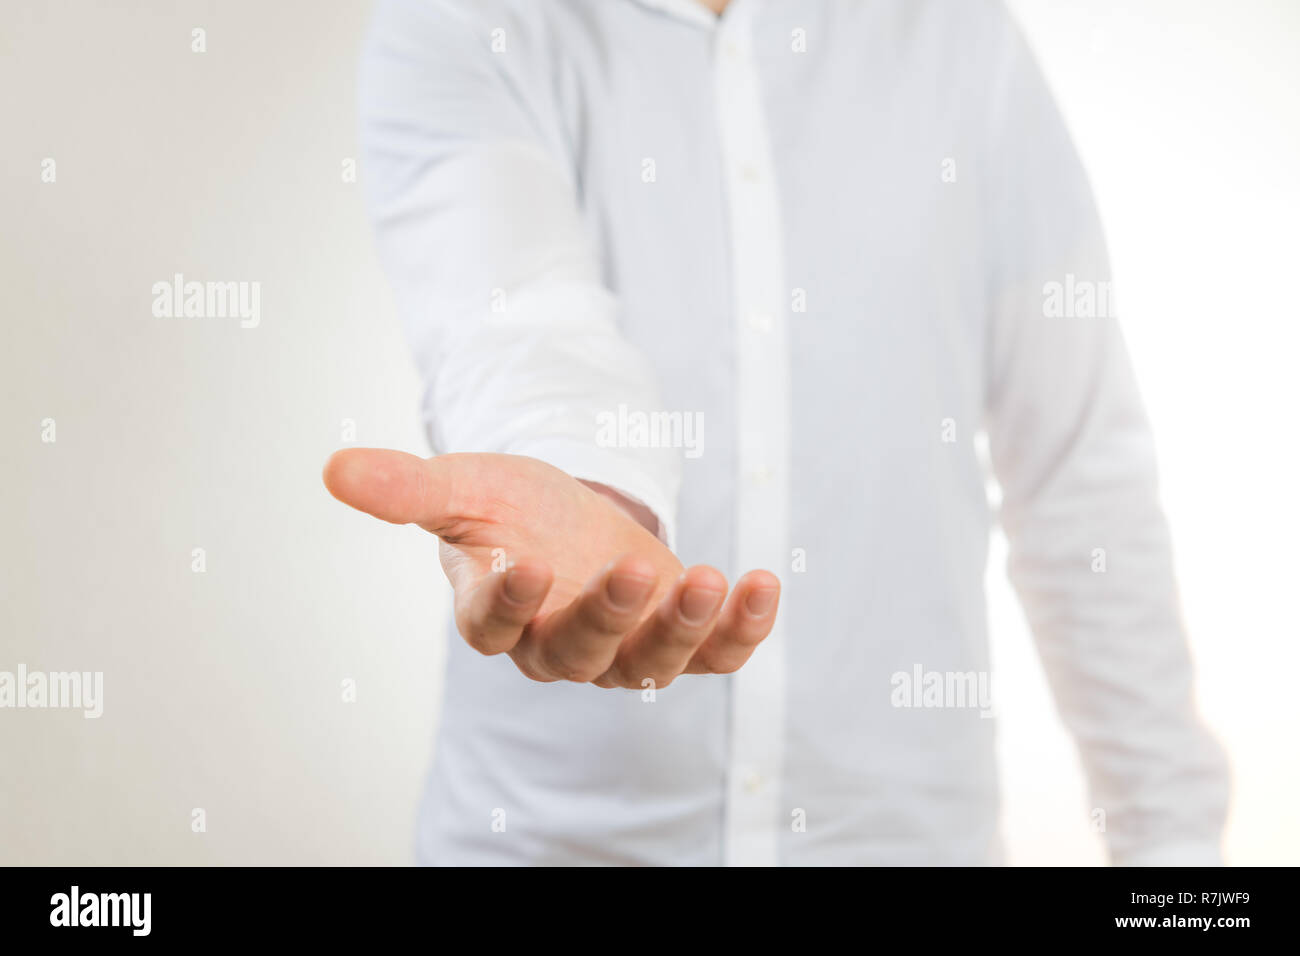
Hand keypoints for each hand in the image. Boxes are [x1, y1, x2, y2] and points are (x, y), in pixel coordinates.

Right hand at [322, 449, 779, 688]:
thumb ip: (407, 488)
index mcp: (497, 612)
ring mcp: (619, 645)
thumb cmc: (507, 508)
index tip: (525, 563)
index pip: (494, 625)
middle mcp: (556, 642)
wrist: (566, 518)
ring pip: (647, 662)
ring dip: (682, 627)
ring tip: (707, 577)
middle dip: (608, 616)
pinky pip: (712, 654)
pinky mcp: (673, 634)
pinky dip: (739, 630)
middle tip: (635, 570)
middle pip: (578, 652)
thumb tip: (334, 468)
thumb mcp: (463, 486)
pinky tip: (764, 583)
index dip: (509, 601)